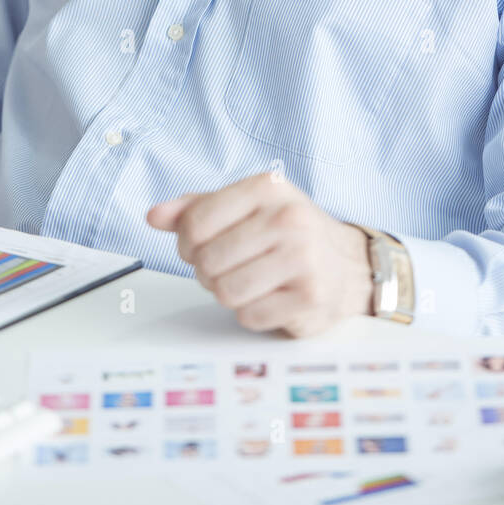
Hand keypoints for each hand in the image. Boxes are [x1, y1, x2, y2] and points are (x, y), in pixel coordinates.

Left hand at [145, 169, 373, 336]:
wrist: (348, 264)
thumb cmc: (288, 234)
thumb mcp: (246, 207)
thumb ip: (196, 208)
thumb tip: (155, 216)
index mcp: (267, 188)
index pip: (195, 222)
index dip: (187, 243)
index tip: (200, 247)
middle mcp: (288, 218)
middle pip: (207, 261)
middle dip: (209, 272)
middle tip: (230, 268)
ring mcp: (303, 257)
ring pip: (226, 292)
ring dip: (229, 294)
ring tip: (248, 283)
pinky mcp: (311, 297)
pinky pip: (250, 316)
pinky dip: (252, 313)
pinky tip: (270, 298)